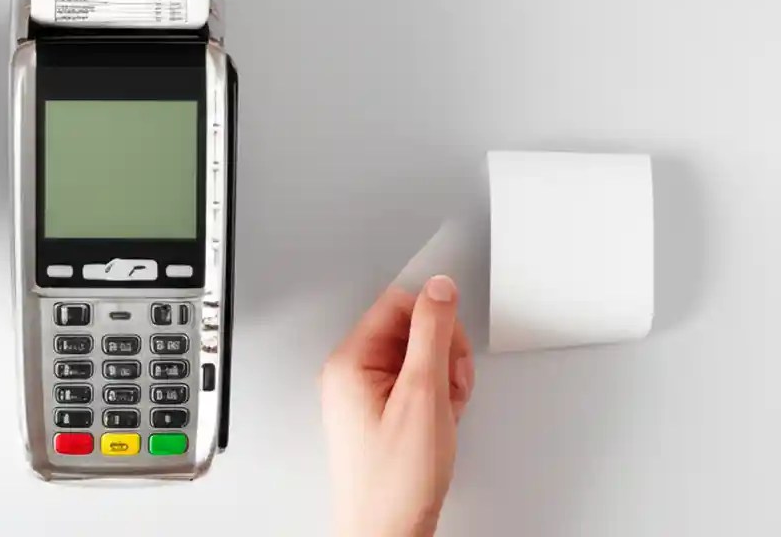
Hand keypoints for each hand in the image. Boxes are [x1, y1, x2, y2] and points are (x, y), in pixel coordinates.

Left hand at [320, 276, 475, 536]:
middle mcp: (350, 373)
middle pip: (409, 329)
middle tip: (450, 387)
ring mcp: (363, 394)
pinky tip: (440, 423)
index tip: (451, 346)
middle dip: (442, 354)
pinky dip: (437, 400)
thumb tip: (438, 288)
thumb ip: (432, 334)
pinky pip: (415, 386)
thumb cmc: (394, 480)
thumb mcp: (423, 395)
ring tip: (445, 412)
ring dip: (443, 379)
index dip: (433, 319)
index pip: (396, 303)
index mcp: (349, 361)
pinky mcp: (379, 413)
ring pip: (417, 358)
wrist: (387, 532)